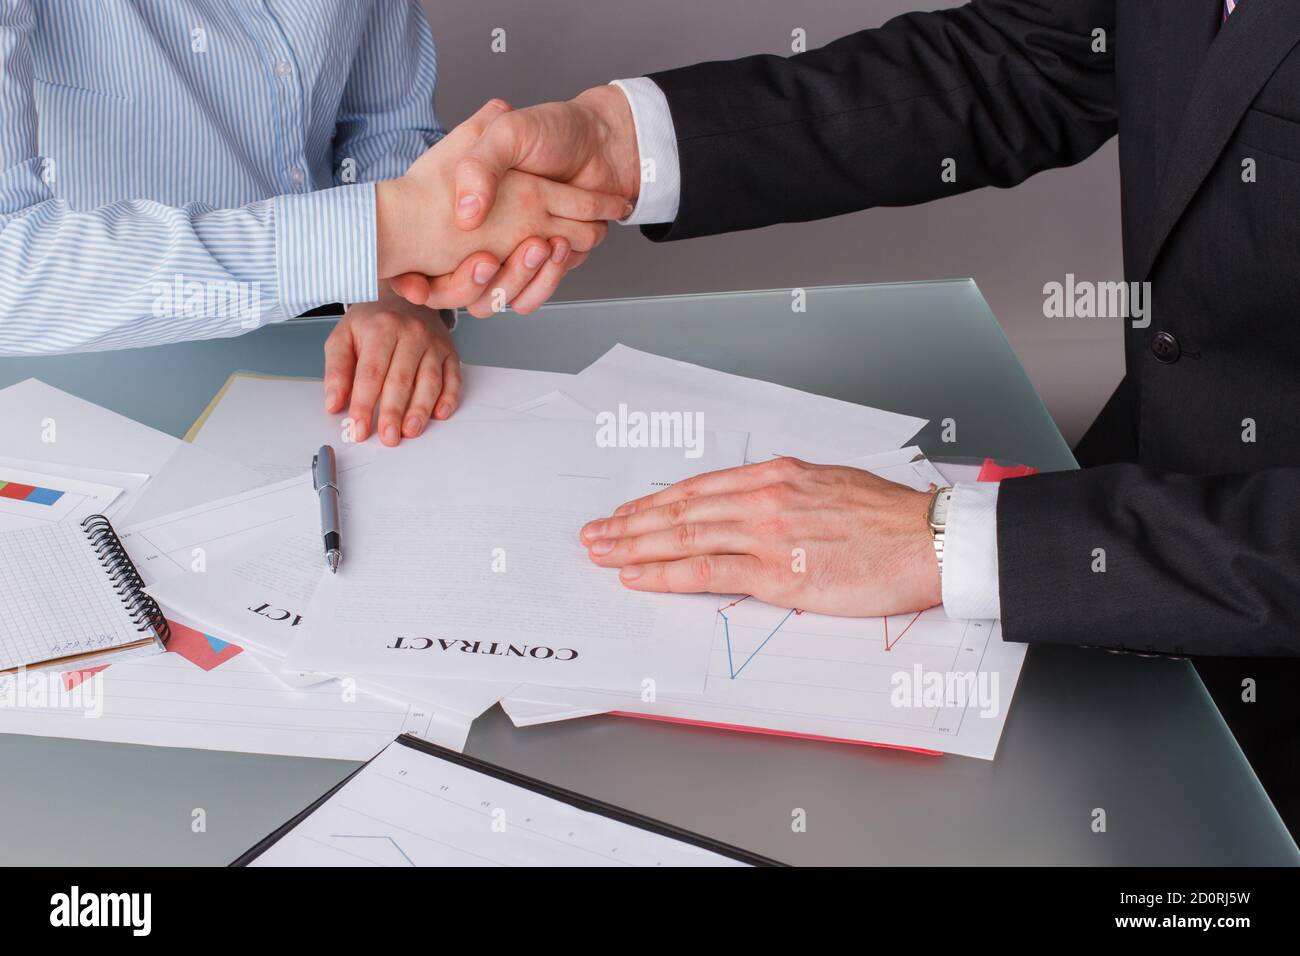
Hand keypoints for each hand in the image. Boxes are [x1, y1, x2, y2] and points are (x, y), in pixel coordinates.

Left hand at [323, 289, 461, 446]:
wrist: (403, 297)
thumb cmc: (372, 322)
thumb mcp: (343, 336)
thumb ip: (336, 370)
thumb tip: (334, 404)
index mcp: (380, 328)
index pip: (370, 373)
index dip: (364, 403)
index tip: (358, 428)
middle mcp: (410, 333)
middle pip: (401, 379)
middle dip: (393, 412)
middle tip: (388, 437)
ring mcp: (433, 343)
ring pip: (429, 381)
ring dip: (421, 409)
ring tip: (410, 431)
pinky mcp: (450, 352)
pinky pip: (453, 378)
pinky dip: (448, 398)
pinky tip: (439, 415)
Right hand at [391, 87, 640, 314]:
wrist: (602, 142)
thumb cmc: (551, 132)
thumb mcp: (505, 135)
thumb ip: (479, 162)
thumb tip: (466, 213)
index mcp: (470, 213)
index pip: (425, 260)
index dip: (414, 281)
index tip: (412, 284)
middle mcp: (488, 239)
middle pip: (462, 291)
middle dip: (469, 285)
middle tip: (485, 260)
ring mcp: (516, 255)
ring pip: (499, 299)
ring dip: (515, 279)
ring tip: (537, 246)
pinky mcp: (545, 267)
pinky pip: (532, 297)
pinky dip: (545, 281)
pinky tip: (556, 250)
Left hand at [579, 457, 942, 616]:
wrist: (927, 540)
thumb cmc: (890, 517)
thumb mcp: (831, 485)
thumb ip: (788, 494)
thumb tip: (756, 506)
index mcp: (777, 475)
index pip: (698, 488)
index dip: (655, 502)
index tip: (628, 512)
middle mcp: (763, 498)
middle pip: (679, 510)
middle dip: (629, 523)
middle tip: (594, 533)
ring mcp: (766, 534)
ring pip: (682, 537)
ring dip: (633, 546)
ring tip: (601, 553)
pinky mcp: (777, 573)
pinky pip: (705, 572)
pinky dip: (665, 573)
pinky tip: (637, 575)